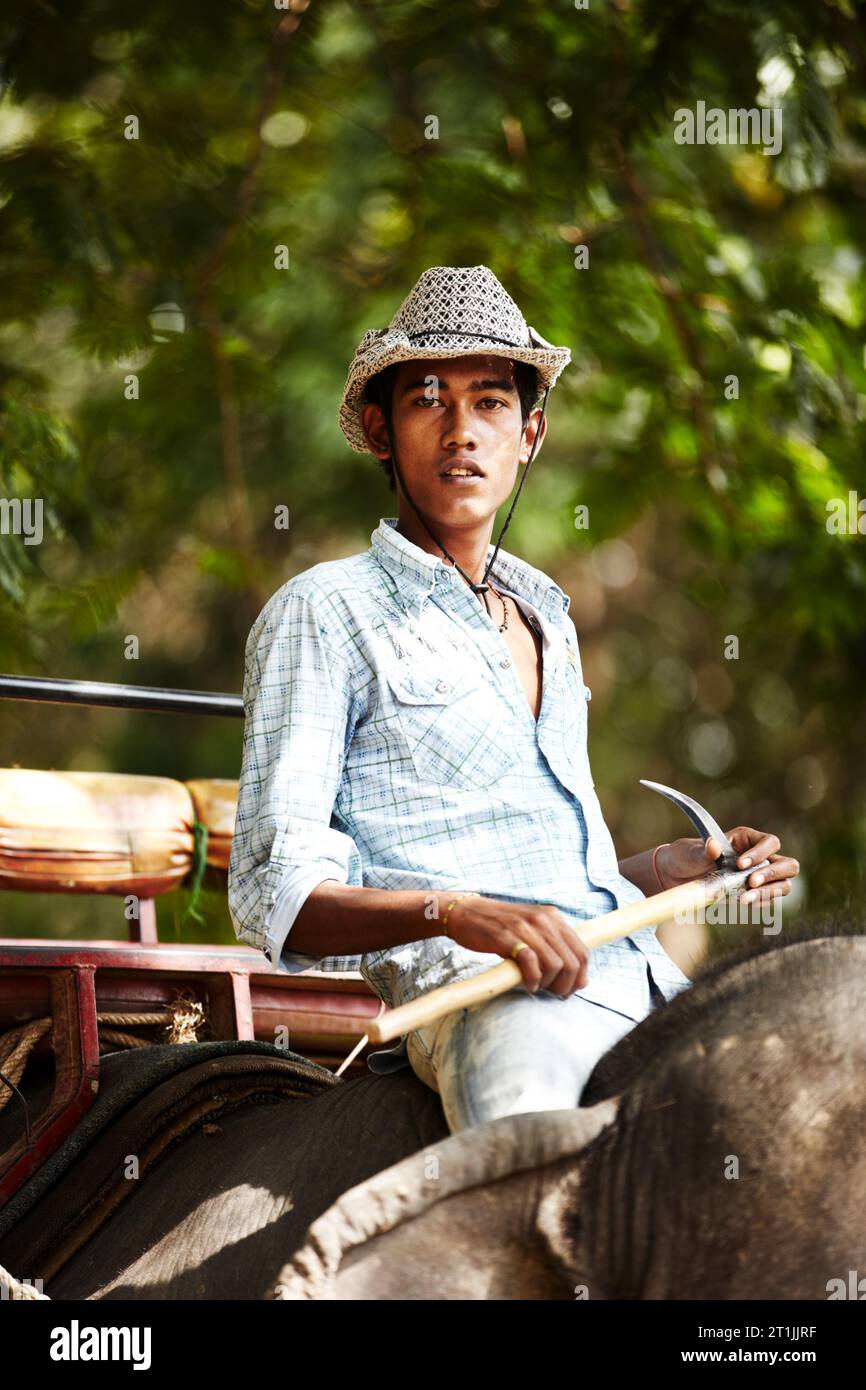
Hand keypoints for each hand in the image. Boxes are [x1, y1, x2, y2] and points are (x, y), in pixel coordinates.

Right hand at [445, 896, 589, 997]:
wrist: (466, 913)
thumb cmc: (501, 927)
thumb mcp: (533, 928)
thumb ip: (555, 948)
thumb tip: (581, 980)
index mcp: (553, 917)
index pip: (582, 951)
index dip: (580, 976)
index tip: (569, 989)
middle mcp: (543, 920)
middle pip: (572, 962)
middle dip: (566, 985)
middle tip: (552, 993)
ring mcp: (525, 927)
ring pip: (555, 964)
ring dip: (549, 984)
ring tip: (537, 987)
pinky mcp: (507, 937)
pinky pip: (531, 962)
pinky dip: (532, 979)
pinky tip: (527, 985)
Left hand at [655, 828, 799, 905]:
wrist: (675, 878)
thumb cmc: (685, 857)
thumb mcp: (691, 852)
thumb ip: (704, 851)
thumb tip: (713, 846)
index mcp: (747, 839)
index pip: (770, 842)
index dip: (760, 853)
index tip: (740, 864)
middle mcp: (759, 857)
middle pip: (788, 865)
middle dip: (773, 874)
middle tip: (751, 882)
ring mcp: (759, 877)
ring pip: (783, 884)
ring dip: (769, 892)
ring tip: (744, 899)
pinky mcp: (753, 894)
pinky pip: (769, 899)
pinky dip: (760, 902)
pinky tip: (742, 902)